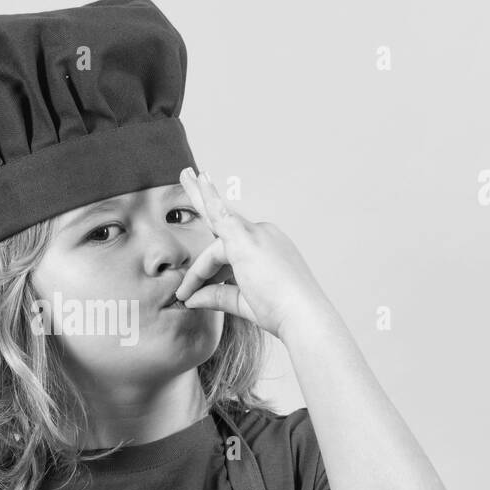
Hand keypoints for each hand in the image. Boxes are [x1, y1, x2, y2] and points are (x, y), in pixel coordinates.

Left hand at [175, 167, 333, 342]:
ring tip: (186, 173)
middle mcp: (264, 235)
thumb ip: (216, 296)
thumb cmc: (281, 313)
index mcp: (267, 248)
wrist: (303, 316)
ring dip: (199, 197)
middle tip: (192, 175)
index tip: (186, 295)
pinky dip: (210, 197)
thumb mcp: (243, 302)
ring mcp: (257, 235)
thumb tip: (190, 298)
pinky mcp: (247, 240)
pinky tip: (200, 179)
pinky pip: (222, 214)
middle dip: (207, 198)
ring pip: (217, 220)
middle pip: (226, 218)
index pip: (226, 253)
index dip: (203, 274)